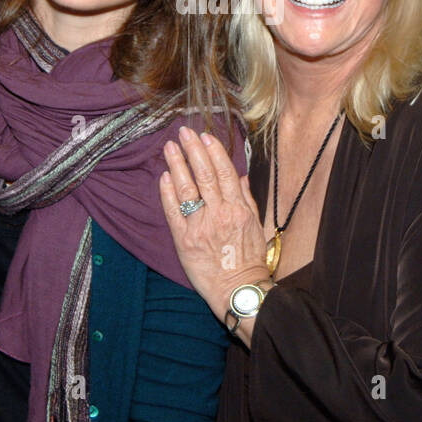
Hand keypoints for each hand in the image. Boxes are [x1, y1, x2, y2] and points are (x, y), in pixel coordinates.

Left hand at [160, 126, 270, 345]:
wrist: (238, 289)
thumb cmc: (249, 259)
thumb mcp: (257, 226)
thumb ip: (247, 200)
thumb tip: (240, 176)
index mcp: (239, 209)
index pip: (225, 173)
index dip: (214, 152)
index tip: (206, 136)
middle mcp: (219, 214)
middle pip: (204, 175)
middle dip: (193, 150)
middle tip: (184, 132)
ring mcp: (200, 227)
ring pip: (187, 189)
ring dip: (178, 165)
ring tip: (170, 147)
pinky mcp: (184, 241)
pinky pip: (173, 212)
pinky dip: (168, 193)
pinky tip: (164, 177)